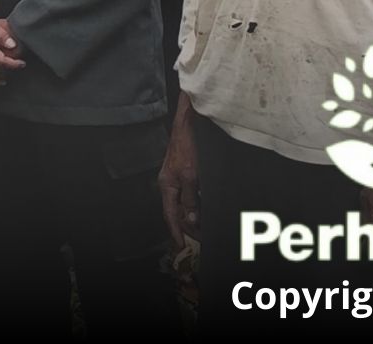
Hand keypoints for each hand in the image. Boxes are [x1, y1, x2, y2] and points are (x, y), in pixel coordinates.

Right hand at [159, 107, 200, 246]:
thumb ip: (190, 197)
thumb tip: (191, 218)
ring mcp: (177, 179)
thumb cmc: (187, 146)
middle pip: (177, 212)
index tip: (181, 246)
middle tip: (201, 240)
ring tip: (204, 230)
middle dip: (188, 228)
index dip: (176, 232)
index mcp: (167, 186)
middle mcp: (170, 185)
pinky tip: (204, 212)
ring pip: (184, 205)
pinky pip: (189, 196)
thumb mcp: (191, 175)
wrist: (189, 125)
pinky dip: (196, 207)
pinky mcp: (185, 174)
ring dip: (193, 218)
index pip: (170, 215)